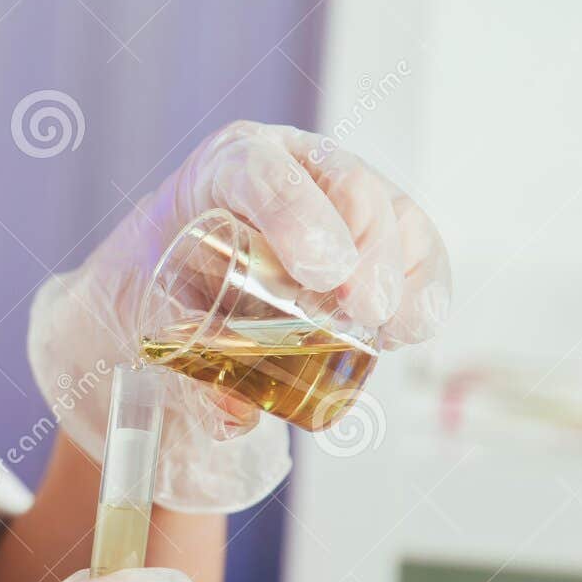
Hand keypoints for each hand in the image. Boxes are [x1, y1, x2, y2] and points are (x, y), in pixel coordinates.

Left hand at [28, 121, 451, 511]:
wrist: (185, 280)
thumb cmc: (168, 285)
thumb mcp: (156, 318)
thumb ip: (185, 367)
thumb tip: (234, 417)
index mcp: (225, 167)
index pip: (261, 170)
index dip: (296, 213)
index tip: (320, 273)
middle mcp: (292, 164)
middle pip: (346, 185)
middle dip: (365, 250)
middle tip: (363, 311)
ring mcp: (345, 191)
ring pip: (394, 211)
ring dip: (401, 272)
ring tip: (388, 328)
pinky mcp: (385, 226)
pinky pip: (420, 246)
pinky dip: (425, 287)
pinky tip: (411, 327)